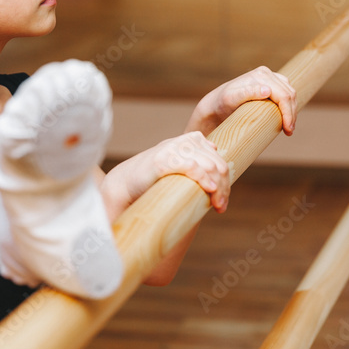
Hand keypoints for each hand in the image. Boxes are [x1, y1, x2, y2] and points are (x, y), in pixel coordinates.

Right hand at [102, 131, 231, 215]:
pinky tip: (209, 190)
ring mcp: (172, 149)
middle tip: (221, 207)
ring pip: (208, 166)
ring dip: (218, 188)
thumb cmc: (153, 180)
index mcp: (189, 141)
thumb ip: (195, 163)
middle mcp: (182, 142)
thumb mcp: (178, 168)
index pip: (217, 158)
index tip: (222, 201)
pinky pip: (191, 166)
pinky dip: (203, 178)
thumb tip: (216, 164)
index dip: (225, 180)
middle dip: (224, 187)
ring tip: (217, 205)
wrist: (124, 184)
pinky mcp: (162, 160)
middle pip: (216, 163)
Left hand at [187, 66, 296, 136]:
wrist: (216, 103)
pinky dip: (288, 106)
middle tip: (288, 132)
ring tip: (287, 128)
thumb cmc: (222, 103)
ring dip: (292, 111)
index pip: (283, 95)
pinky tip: (285, 118)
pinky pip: (285, 94)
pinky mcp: (270, 84)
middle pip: (289, 94)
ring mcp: (269, 77)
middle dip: (292, 114)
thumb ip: (247, 93)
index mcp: (261, 75)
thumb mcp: (231, 99)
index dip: (288, 113)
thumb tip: (267, 90)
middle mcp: (266, 73)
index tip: (287, 129)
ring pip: (290, 94)